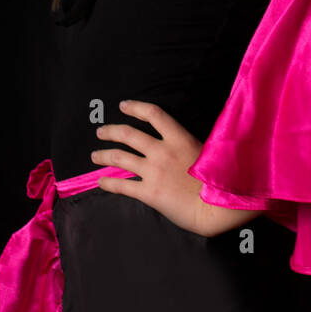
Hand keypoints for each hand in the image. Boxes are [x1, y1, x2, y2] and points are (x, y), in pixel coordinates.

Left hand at [92, 99, 213, 236]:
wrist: (216, 206)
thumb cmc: (216, 178)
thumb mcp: (203, 151)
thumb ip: (184, 144)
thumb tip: (173, 142)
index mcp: (178, 138)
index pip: (153, 114)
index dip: (136, 107)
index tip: (123, 105)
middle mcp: (162, 151)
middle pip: (129, 134)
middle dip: (111, 131)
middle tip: (100, 132)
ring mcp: (153, 171)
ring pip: (120, 158)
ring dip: (104, 155)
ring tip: (95, 155)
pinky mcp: (149, 192)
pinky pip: (122, 185)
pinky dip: (108, 183)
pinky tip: (101, 182)